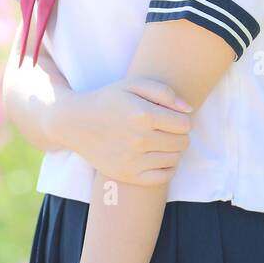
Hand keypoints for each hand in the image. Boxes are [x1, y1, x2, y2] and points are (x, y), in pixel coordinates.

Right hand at [59, 77, 192, 185]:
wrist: (74, 123)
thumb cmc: (107, 100)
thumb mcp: (132, 85)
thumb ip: (164, 92)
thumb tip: (188, 110)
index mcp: (142, 115)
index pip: (185, 124)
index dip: (182, 120)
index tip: (172, 117)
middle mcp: (138, 139)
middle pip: (182, 143)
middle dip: (179, 135)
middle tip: (166, 129)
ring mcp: (132, 160)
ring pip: (174, 159)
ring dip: (172, 150)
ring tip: (159, 141)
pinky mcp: (127, 175)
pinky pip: (163, 177)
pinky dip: (166, 168)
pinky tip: (158, 157)